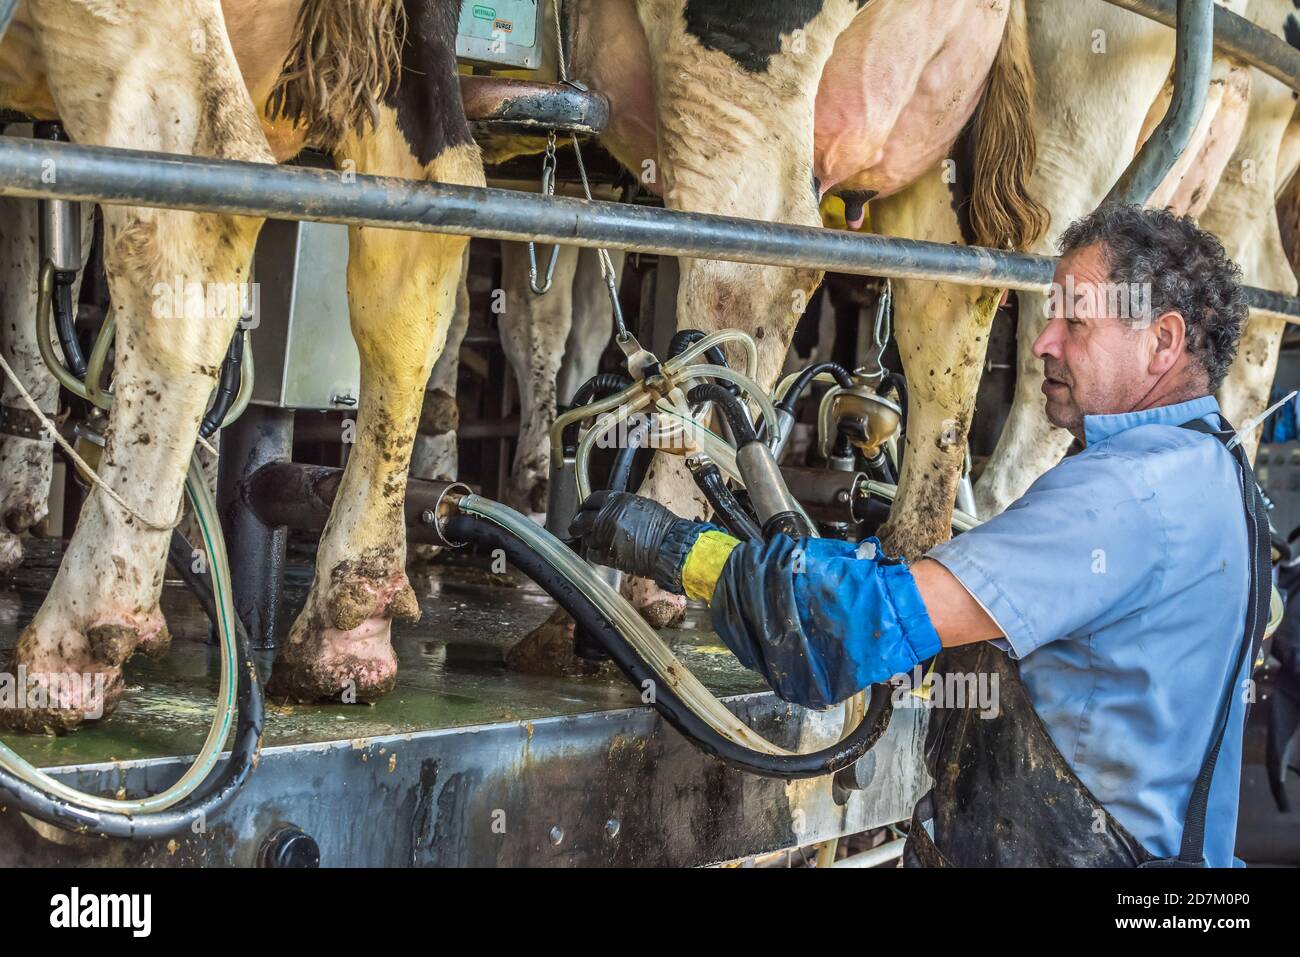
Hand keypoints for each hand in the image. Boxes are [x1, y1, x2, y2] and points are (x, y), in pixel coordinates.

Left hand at [568, 490, 703, 592]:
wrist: (670, 546)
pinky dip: (595, 553)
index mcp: (617, 501)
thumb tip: (611, 510)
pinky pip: (592, 554)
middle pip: (581, 519)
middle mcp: (607, 517)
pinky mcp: (607, 555)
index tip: (584, 509)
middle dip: (577, 523)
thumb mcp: (642, 505)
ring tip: (601, 542)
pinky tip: (602, 553)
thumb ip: (622, 506)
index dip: (586, 505)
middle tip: (576, 527)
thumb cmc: (663, 526)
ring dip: (592, 539)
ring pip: (588, 538)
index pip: (592, 499)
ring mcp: (605, 536)